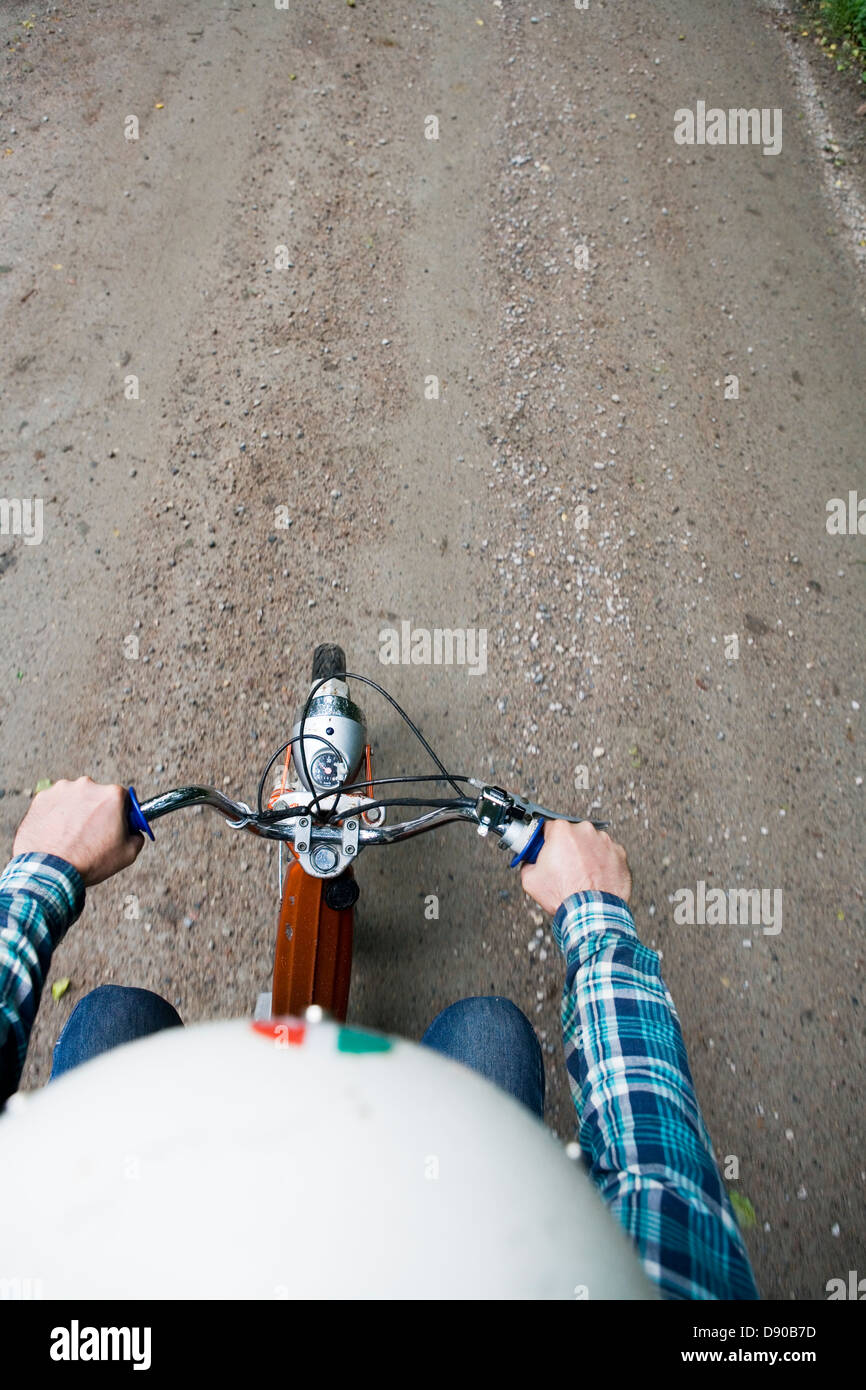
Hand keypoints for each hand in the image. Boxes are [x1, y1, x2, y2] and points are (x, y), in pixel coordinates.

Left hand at [12, 777, 143, 885]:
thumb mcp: (128, 854)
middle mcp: (87, 785)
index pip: (122, 798)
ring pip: (74, 798)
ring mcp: (62, 790)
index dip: (120, 813)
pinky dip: (55, 814)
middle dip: (95, 810)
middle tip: (90, 834)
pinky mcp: (42, 798)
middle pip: (96, 796)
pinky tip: (56, 833)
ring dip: (74, 811)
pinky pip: (54, 803)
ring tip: (70, 836)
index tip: (114, 824)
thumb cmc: (89, 861)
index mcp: (112, 795)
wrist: (51, 870)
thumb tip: (134, 832)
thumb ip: (137, 836)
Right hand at [520, 818, 631, 915]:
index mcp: (562, 831)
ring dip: (586, 855)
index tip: (546, 851)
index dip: (546, 842)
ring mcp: (605, 842)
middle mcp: (585, 831)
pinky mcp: (620, 854)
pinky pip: (608, 855)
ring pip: (591, 843)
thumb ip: (528, 863)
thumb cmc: (565, 895)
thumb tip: (531, 862)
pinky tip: (595, 877)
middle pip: (572, 835)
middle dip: (567, 848)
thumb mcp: (530, 880)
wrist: (591, 912)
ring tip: (581, 875)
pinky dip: (602, 863)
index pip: (549, 828)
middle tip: (564, 867)